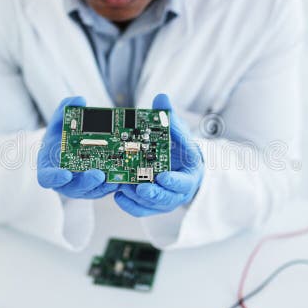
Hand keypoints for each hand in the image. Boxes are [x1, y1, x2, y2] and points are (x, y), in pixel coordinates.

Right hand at [37, 96, 118, 198]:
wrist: (68, 148)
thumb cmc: (60, 137)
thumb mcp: (59, 122)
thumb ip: (65, 110)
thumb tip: (79, 100)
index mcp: (49, 168)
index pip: (48, 178)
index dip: (55, 178)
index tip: (65, 174)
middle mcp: (65, 182)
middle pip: (74, 188)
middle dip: (87, 182)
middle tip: (99, 174)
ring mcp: (81, 187)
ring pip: (92, 191)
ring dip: (105, 185)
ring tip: (116, 176)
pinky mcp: (96, 188)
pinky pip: (105, 189)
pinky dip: (114, 183)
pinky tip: (124, 176)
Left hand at [114, 93, 203, 216]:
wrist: (181, 168)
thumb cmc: (180, 151)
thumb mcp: (177, 134)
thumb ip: (169, 119)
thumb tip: (161, 98)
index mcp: (189, 175)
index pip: (183, 182)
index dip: (173, 181)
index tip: (162, 176)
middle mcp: (177, 192)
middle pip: (166, 199)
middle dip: (153, 193)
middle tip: (140, 186)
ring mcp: (164, 201)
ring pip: (150, 205)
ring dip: (136, 197)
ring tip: (123, 186)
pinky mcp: (151, 206)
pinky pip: (140, 210)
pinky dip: (129, 205)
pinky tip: (118, 195)